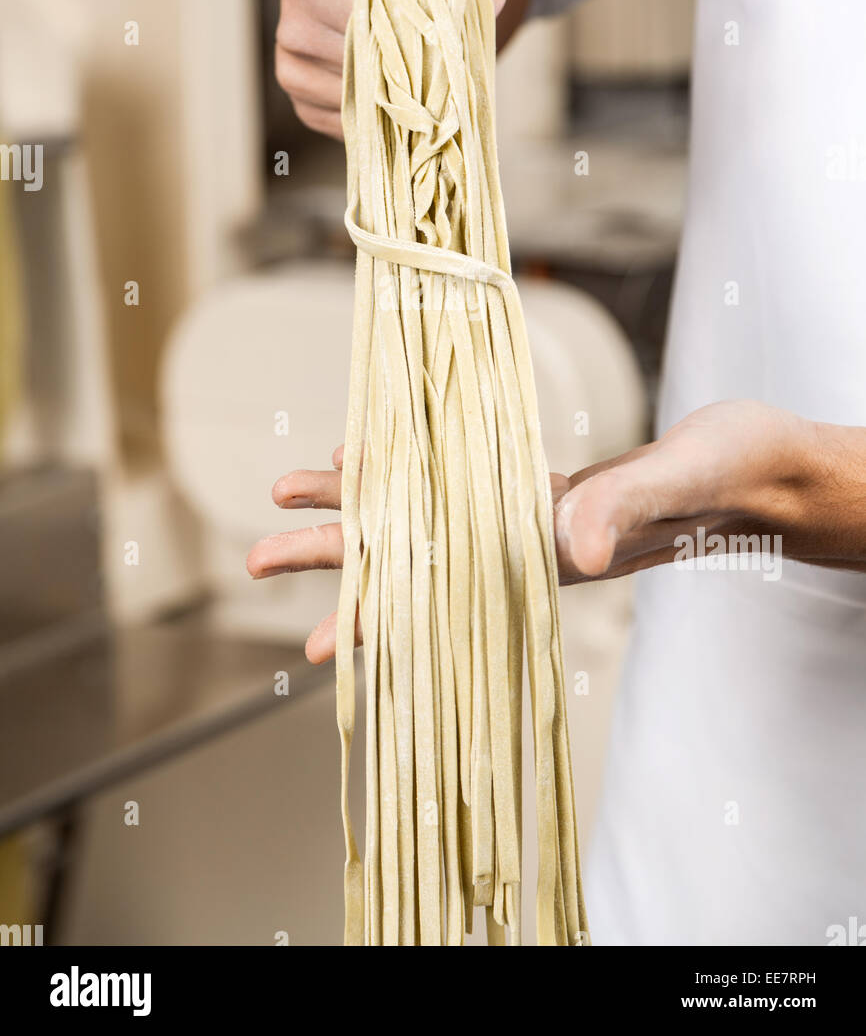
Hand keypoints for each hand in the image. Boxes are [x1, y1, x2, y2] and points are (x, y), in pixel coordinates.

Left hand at [247, 400, 865, 664]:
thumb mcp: (686, 476)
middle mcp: (537, 547)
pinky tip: (390, 466)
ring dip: (367, 511)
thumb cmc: (740, 471)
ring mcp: (542, 525)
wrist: (772, 472)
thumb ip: (627, 502)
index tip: (312, 622)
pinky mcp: (555, 497)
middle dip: (339, 555)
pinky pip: (468, 494)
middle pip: (419, 557)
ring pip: (434, 521)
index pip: (446, 582)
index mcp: (557, 550)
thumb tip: (570, 539)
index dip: (375, 599)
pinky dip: (422, 480)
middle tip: (256, 555)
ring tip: (297, 500)